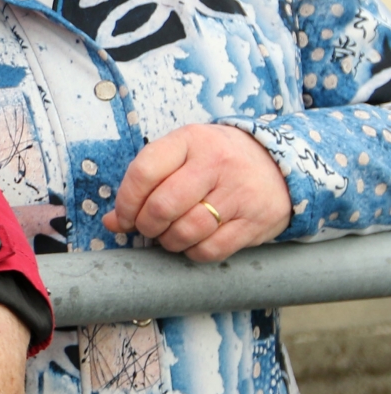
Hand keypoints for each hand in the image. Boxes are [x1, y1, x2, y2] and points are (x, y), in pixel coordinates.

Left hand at [102, 123, 290, 262]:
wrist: (280, 165)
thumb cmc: (216, 160)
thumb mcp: (182, 155)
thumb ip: (146, 182)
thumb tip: (112, 221)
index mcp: (190, 140)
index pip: (144, 171)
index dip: (125, 201)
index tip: (122, 216)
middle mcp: (216, 164)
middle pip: (163, 206)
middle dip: (145, 225)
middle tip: (145, 228)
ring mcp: (238, 193)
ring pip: (186, 231)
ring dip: (168, 241)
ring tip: (168, 235)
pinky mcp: (255, 222)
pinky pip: (212, 249)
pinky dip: (192, 253)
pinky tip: (191, 243)